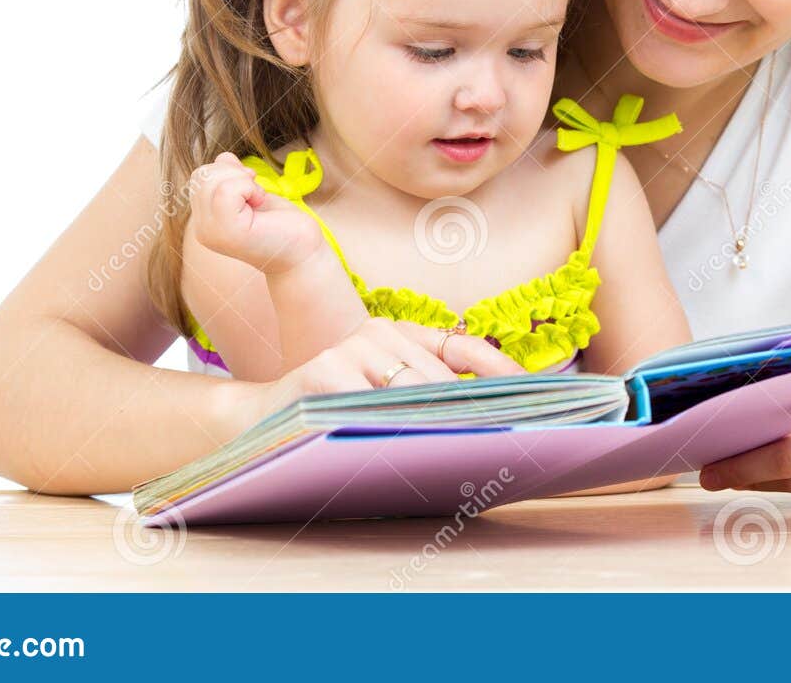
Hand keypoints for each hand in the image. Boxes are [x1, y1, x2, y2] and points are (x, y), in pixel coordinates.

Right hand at [188, 151, 324, 274]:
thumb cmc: (282, 224)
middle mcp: (202, 229)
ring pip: (212, 180)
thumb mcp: (251, 192)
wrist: (302, 254)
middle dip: (234, 173)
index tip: (251, 190)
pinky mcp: (227, 232)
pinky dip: (248, 188)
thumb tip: (224, 158)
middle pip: (202, 175)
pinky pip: (226, 189)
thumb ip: (231, 176)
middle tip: (256, 196)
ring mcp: (211, 233)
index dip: (228, 172)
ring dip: (243, 181)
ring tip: (257, 201)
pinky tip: (259, 204)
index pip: (200, 177)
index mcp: (206, 220)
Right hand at [221, 318, 524, 434]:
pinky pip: (374, 410)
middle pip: (444, 380)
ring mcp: (350, 349)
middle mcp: (377, 332)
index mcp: (397, 335)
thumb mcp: (377, 399)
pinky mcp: (324, 372)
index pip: (463, 347)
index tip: (536, 394)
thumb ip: (420, 401)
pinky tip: (409, 457)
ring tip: (468, 458)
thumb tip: (486, 425)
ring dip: (440, 430)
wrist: (253, 422)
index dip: (500, 370)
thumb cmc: (327, 418)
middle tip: (504, 445)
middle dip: (472, 415)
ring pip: (415, 395)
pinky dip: (394, 436)